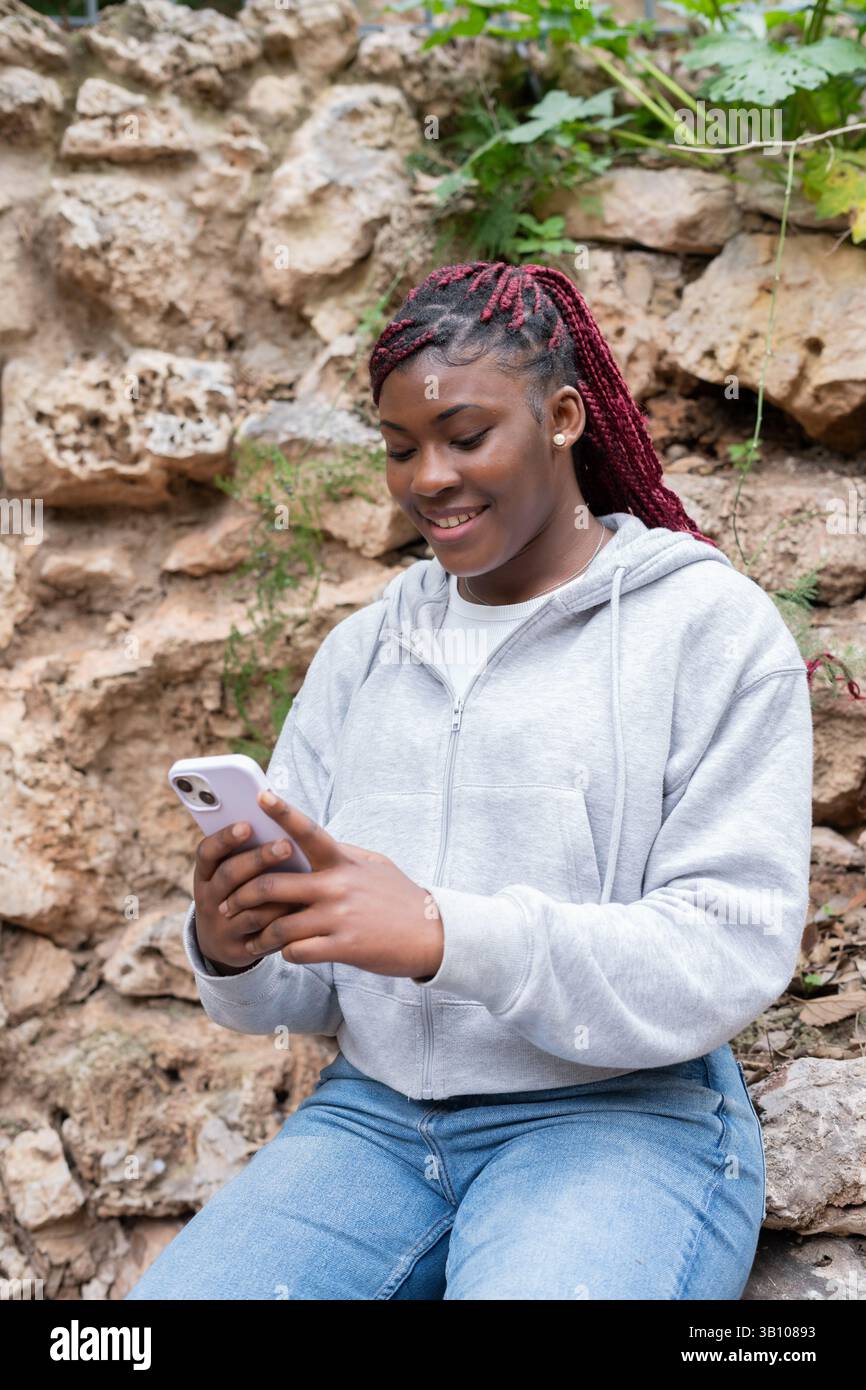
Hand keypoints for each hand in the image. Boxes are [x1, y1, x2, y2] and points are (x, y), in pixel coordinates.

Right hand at [192, 820, 305, 972]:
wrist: (221, 942)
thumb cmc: (236, 892)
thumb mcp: (230, 873)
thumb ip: (246, 853)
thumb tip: (280, 826)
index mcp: (204, 874)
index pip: (207, 852)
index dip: (224, 838)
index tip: (247, 824)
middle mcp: (207, 899)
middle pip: (229, 876)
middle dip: (258, 859)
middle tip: (286, 845)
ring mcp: (220, 925)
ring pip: (245, 907)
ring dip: (274, 892)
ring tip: (299, 876)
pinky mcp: (237, 948)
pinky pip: (260, 934)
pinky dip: (280, 919)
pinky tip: (300, 906)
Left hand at [215, 790, 444, 978]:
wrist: (433, 935)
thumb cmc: (399, 898)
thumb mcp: (374, 866)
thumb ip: (342, 855)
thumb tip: (315, 842)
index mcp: (343, 862)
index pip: (308, 831)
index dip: (282, 811)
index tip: (261, 796)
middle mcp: (337, 885)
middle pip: (271, 885)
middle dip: (241, 896)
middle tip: (227, 903)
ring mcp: (339, 917)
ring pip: (279, 924)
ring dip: (260, 935)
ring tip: (252, 940)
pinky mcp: (344, 948)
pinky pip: (297, 951)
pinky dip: (285, 953)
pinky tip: (285, 953)